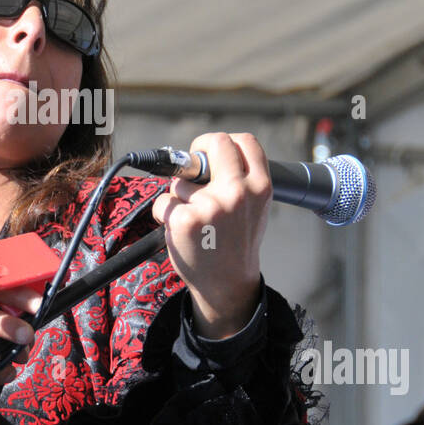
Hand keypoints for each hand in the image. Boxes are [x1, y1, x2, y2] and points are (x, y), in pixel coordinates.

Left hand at [151, 132, 269, 338]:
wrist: (228, 283)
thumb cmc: (237, 242)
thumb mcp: (253, 207)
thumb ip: (238, 179)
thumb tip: (202, 157)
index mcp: (260, 187)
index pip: (244, 141)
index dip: (223, 143)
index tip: (211, 152)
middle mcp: (237, 192)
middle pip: (214, 143)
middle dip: (197, 151)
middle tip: (190, 168)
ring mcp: (210, 205)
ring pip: (181, 180)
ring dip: (179, 195)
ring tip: (194, 219)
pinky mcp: (184, 219)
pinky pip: (163, 202)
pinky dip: (165, 214)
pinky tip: (180, 230)